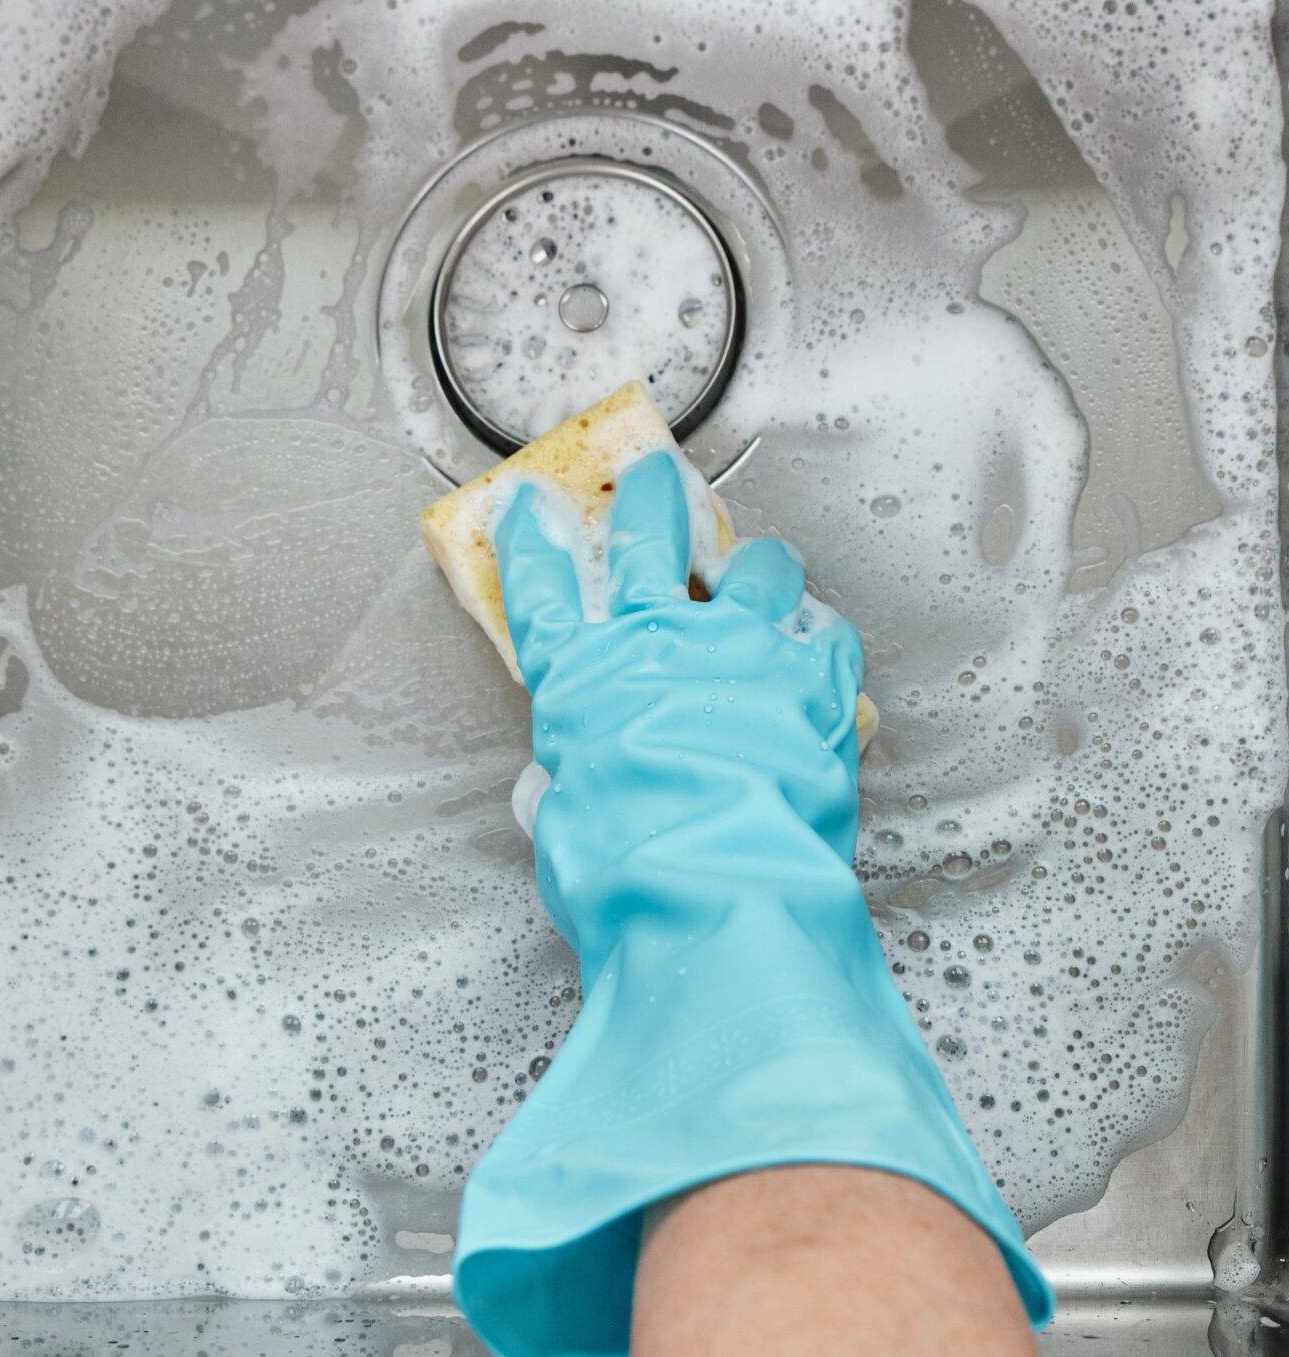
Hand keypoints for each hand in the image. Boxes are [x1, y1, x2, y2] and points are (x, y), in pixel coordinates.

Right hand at [496, 452, 864, 971]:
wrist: (716, 883)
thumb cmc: (626, 873)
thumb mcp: (566, 833)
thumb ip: (570, 793)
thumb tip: (564, 793)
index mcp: (583, 678)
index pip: (543, 593)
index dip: (531, 544)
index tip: (528, 505)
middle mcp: (659, 642)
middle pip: (650, 539)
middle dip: (649, 497)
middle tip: (653, 472)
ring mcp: (741, 648)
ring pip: (758, 566)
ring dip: (760, 564)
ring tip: (764, 564)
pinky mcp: (813, 676)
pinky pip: (827, 633)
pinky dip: (823, 638)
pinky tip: (823, 645)